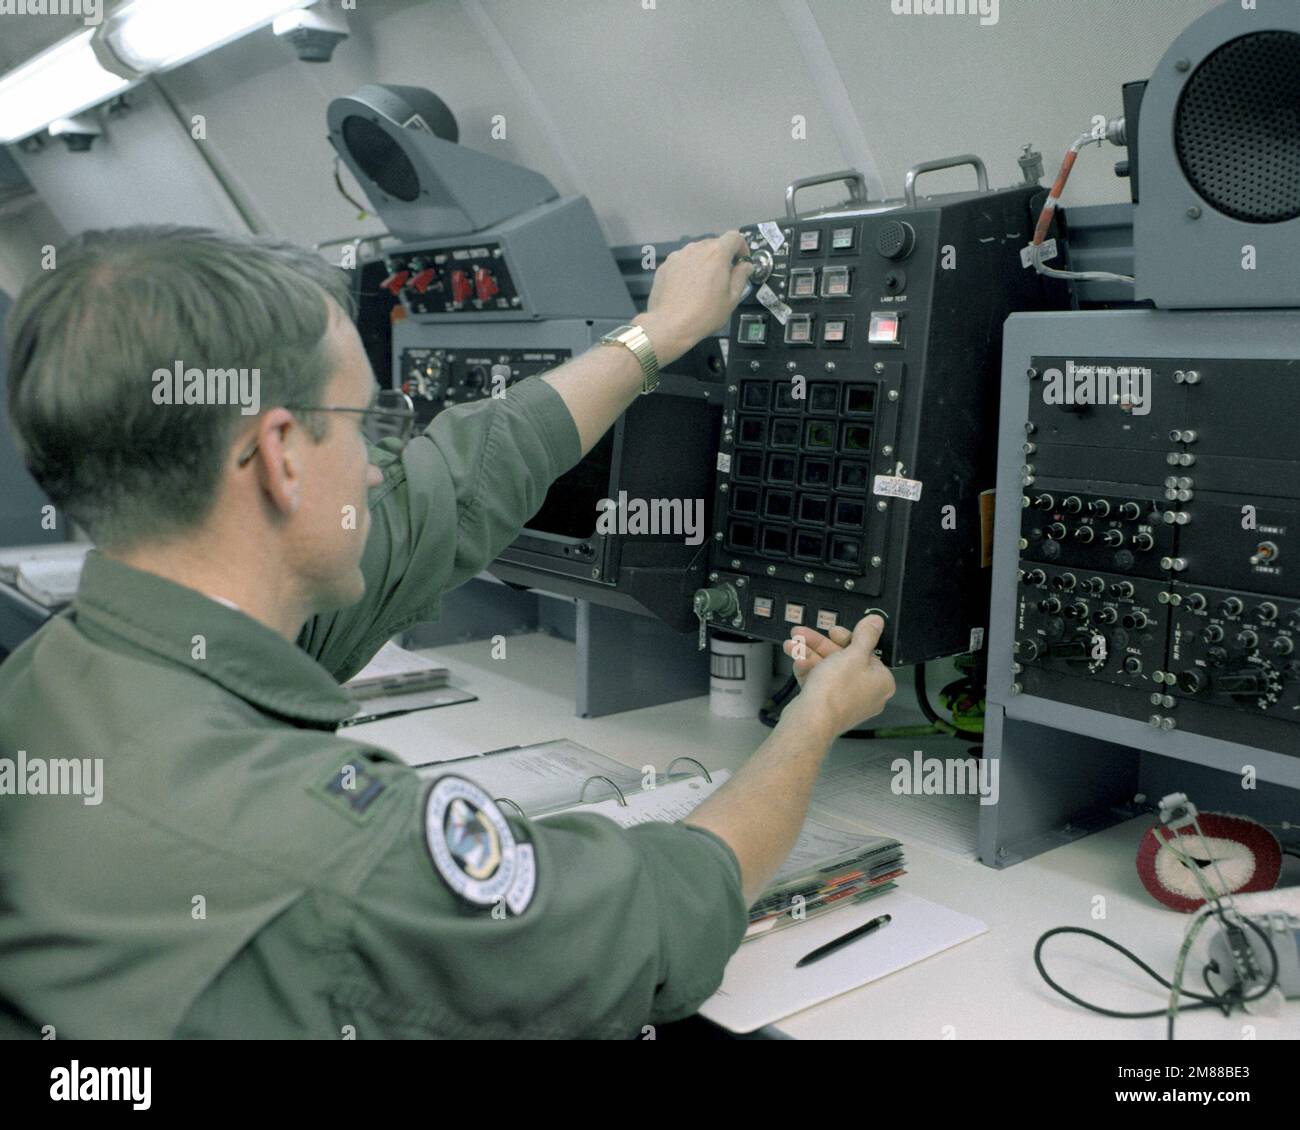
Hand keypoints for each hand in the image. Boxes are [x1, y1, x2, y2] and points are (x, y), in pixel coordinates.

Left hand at [634, 231, 751, 364]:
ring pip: (696, 253)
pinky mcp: (664, 266)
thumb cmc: (704, 313)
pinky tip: (685, 289)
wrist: (669, 325)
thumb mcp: (731, 299)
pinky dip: (687, 270)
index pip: (734, 237)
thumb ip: (741, 277)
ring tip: (702, 285)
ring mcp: (677, 256)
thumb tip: (745, 266)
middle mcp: (696, 248)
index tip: (741, 261)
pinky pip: (681, 262)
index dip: (742, 246)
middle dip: (722, 257)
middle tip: (723, 277)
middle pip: (714, 244)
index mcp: (717, 253)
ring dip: (703, 262)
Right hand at [780, 615, 895, 737]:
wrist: (811, 720)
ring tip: (792, 645)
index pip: (866, 652)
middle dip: (819, 645)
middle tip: (804, 634)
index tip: (833, 631)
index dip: (847, 638)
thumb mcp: (854, 654)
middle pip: (843, 659)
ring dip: (808, 654)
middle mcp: (865, 693)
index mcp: (880, 681)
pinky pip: (818, 683)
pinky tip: (797, 663)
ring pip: (827, 669)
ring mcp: (845, 700)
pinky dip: (807, 671)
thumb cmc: (836, 693)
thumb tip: (876, 622)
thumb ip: (866, 635)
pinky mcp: (827, 705)